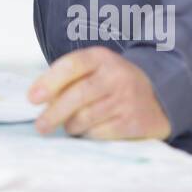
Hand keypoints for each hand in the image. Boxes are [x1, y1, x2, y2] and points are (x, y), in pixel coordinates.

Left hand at [29, 46, 170, 139]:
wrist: (159, 96)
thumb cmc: (113, 83)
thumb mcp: (95, 70)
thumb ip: (69, 79)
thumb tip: (41, 100)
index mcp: (101, 57)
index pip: (71, 65)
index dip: (49, 82)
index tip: (32, 98)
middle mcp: (115, 75)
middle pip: (77, 95)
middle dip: (53, 113)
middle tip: (40, 126)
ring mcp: (126, 99)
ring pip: (86, 117)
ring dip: (70, 125)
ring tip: (67, 126)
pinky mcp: (134, 122)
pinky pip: (100, 133)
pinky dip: (88, 135)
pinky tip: (87, 131)